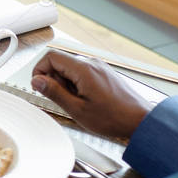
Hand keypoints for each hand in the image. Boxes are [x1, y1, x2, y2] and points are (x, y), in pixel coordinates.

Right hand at [31, 50, 153, 141]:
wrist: (140, 120)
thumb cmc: (114, 117)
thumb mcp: (77, 109)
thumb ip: (54, 92)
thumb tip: (37, 80)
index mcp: (83, 69)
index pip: (51, 57)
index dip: (39, 71)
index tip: (39, 86)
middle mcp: (92, 63)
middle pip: (60, 62)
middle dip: (54, 80)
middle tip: (62, 99)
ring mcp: (99, 67)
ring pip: (70, 68)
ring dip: (66, 84)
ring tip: (77, 102)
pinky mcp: (103, 73)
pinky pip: (82, 73)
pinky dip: (77, 84)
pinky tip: (85, 100)